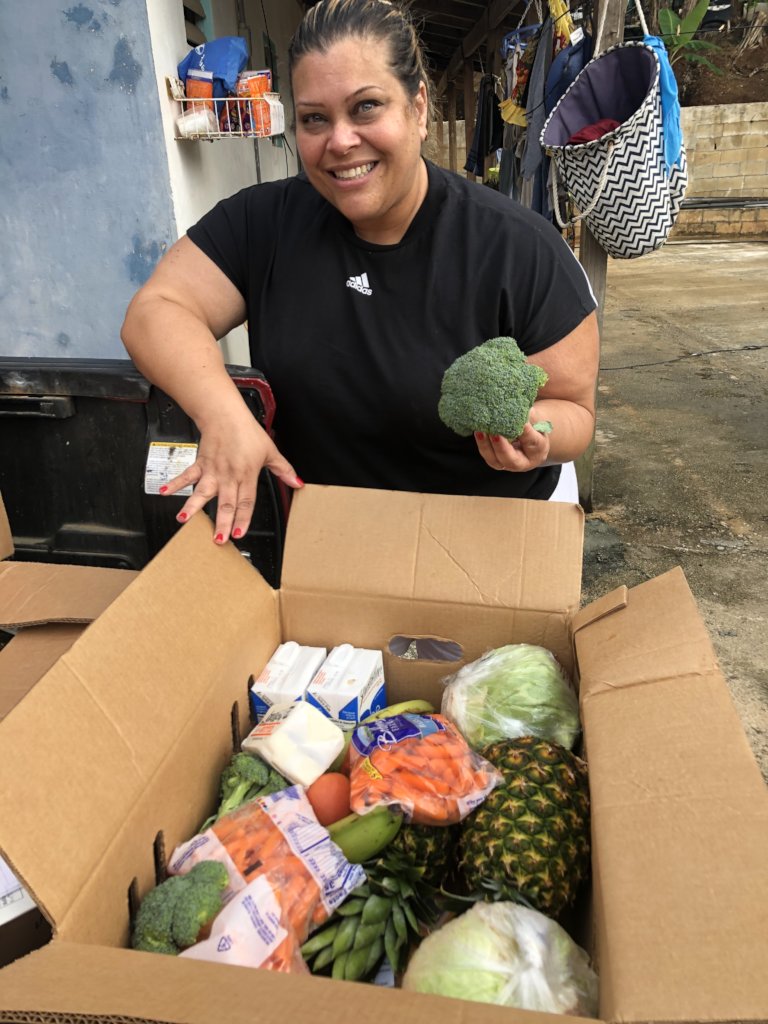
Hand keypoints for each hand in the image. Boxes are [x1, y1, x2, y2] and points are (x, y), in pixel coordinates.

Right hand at [159, 401, 302, 542]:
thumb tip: (297, 482)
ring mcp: (212, 470)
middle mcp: (228, 475)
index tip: (238, 534)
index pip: (246, 502)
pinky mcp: (200, 464)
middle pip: (225, 502)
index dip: (242, 519)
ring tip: (184, 519)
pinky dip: (175, 483)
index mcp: (246, 475)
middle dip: (221, 523)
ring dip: (193, 506)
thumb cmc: (247, 432)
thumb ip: (283, 470)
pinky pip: (187, 475)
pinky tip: (165, 492)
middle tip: (217, 539)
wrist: (225, 415)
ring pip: (202, 491)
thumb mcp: (271, 451)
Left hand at [474, 422, 550, 472]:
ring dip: (486, 445)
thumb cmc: (533, 428)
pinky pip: (486, 455)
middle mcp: (523, 462)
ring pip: (494, 460)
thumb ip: (530, 416)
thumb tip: (521, 409)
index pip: (532, 442)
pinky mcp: (494, 461)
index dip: (526, 433)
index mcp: (538, 451)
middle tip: (495, 434)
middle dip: (501, 447)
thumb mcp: (537, 421)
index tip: (521, 422)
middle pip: (511, 459)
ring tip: (481, 431)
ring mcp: (506, 464)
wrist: (527, 438)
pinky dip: (481, 443)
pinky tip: (477, 431)